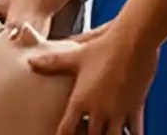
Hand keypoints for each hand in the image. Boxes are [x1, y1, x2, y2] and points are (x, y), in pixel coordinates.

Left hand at [27, 19, 155, 134]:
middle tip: (84, 134)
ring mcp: (119, 111)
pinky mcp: (136, 108)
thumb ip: (52, 62)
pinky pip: (136, 131)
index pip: (66, 129)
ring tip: (106, 134)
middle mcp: (99, 109)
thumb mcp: (75, 56)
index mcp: (81, 100)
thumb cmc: (103, 47)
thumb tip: (30, 61)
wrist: (133, 41)